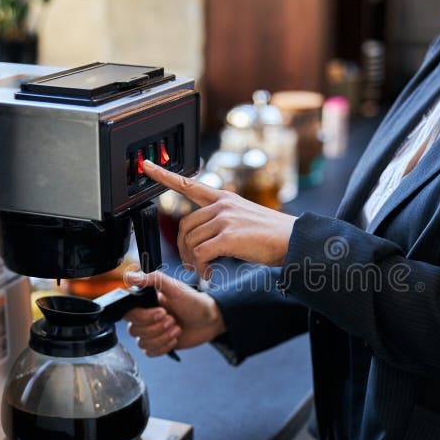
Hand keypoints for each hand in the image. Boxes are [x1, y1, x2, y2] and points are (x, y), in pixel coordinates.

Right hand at [123, 271, 225, 356]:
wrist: (209, 320)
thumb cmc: (193, 302)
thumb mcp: (175, 288)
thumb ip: (153, 280)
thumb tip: (131, 277)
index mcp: (146, 303)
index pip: (129, 314)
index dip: (144, 317)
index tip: (162, 312)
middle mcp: (145, 318)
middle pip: (134, 330)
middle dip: (157, 327)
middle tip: (173, 319)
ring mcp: (151, 333)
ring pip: (142, 343)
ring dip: (163, 337)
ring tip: (177, 328)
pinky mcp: (158, 345)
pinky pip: (149, 353)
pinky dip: (163, 347)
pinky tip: (174, 338)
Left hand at [143, 160, 296, 278]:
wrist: (293, 240)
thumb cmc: (270, 234)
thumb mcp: (244, 218)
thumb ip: (221, 220)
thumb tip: (202, 239)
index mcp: (224, 198)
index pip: (189, 184)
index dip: (164, 175)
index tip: (146, 166)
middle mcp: (222, 205)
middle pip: (184, 225)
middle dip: (183, 248)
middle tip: (190, 264)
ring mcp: (225, 219)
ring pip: (191, 241)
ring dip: (193, 261)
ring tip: (204, 270)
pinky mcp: (228, 237)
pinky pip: (201, 255)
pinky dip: (201, 268)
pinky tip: (210, 273)